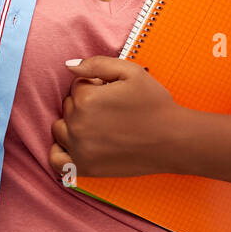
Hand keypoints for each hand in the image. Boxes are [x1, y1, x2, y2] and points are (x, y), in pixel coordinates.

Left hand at [49, 56, 183, 180]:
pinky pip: (56, 160)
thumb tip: (68, 66)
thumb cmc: (154, 104)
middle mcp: (78, 124)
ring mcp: (79, 149)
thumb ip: (96, 64)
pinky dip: (60, 151)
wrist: (173, 140)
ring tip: (99, 126)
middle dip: (85, 104)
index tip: (114, 94)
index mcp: (86, 99)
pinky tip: (75, 144)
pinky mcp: (85, 167)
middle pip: (68, 106)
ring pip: (60, 129)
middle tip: (111, 111)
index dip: (95, 86)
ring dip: (73, 124)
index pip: (77, 85)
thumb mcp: (131, 72)